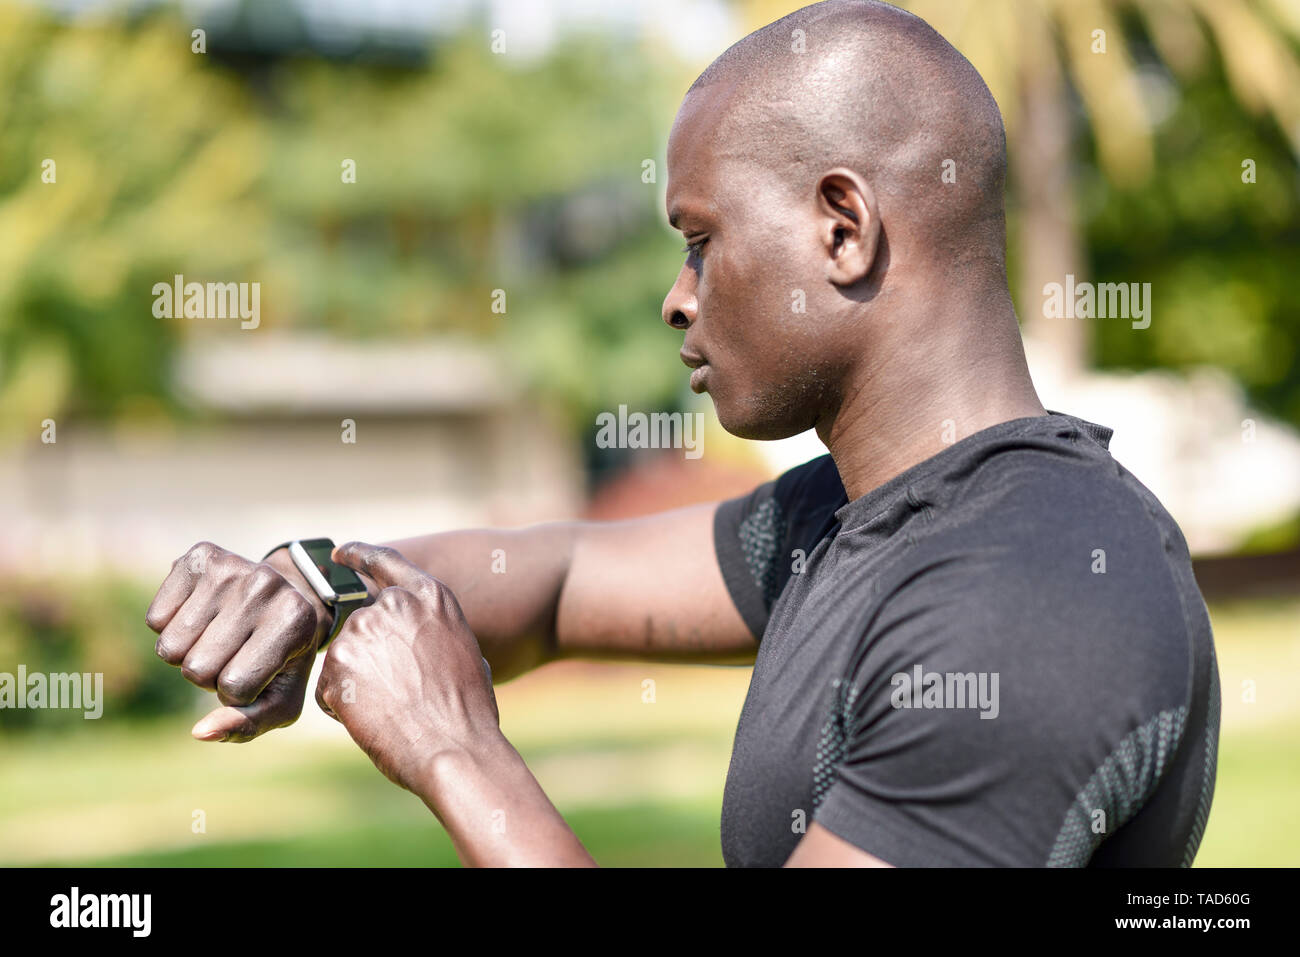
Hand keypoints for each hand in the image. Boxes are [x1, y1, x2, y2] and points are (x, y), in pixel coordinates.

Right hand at [145, 541, 329, 741]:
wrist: (286, 597)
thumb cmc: (283, 657)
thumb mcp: (281, 698)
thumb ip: (248, 725)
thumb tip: (199, 733)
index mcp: (295, 621)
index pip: (235, 688)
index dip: (238, 693)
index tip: (256, 672)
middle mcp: (265, 585)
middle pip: (196, 669)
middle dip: (210, 675)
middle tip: (234, 653)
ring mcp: (230, 567)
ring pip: (170, 648)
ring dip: (188, 653)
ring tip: (219, 635)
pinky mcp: (198, 556)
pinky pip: (155, 620)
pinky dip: (171, 626)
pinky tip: (203, 614)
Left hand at [315, 542, 499, 792]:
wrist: (456, 748)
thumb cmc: (470, 712)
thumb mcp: (464, 652)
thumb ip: (432, 633)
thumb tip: (418, 642)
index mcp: (430, 596)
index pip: (384, 560)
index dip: (359, 555)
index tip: (340, 554)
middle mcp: (393, 604)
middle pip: (362, 624)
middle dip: (369, 656)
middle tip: (395, 693)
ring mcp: (362, 631)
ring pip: (345, 657)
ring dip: (358, 683)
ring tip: (393, 709)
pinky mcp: (337, 664)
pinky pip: (329, 687)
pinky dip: (343, 707)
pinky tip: (375, 720)